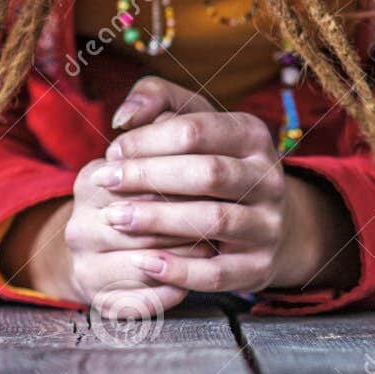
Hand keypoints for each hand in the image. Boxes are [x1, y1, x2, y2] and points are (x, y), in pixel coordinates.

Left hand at [89, 76, 354, 294]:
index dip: (147, 141)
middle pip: (208, 173)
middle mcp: (269, 178)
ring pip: (215, 220)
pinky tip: (145, 264)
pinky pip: (220, 273)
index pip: (196, 130)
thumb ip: (157, 100)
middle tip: (105, 183)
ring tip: (115, 217)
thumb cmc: (212, 164)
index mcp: (252, 136)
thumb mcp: (194, 123)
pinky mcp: (260, 266)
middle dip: (149, 177)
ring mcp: (269, 224)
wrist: (266, 224)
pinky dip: (181, 270)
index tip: (112, 153)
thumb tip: (123, 118)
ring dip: (158, 219)